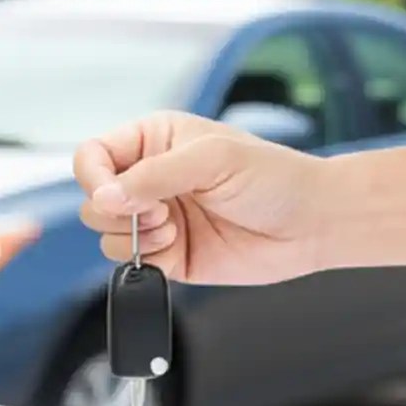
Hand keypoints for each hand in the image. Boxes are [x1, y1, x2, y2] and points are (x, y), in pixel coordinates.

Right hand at [73, 111, 335, 284]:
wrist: (312, 224)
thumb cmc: (274, 177)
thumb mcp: (211, 160)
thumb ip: (152, 176)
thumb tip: (105, 196)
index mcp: (153, 140)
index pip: (93, 156)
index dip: (93, 177)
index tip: (114, 195)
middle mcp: (149, 179)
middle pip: (94, 199)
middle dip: (117, 212)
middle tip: (159, 211)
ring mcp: (157, 219)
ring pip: (106, 235)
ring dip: (133, 237)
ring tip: (173, 229)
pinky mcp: (168, 256)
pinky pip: (132, 264)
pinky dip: (146, 260)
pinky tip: (177, 246)